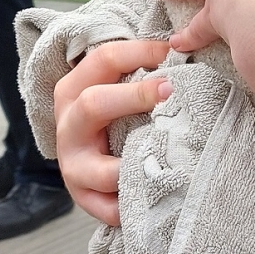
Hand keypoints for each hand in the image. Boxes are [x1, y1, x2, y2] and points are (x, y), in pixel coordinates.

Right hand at [54, 39, 171, 223]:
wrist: (83, 163)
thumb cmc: (111, 117)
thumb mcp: (113, 88)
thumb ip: (138, 70)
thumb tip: (186, 46)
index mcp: (74, 90)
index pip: (104, 59)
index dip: (141, 52)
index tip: (175, 52)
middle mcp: (68, 125)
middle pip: (94, 103)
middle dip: (134, 95)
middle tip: (171, 90)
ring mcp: (73, 165)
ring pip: (103, 169)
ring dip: (137, 165)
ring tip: (170, 157)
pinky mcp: (83, 198)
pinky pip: (110, 207)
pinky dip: (135, 205)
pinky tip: (161, 196)